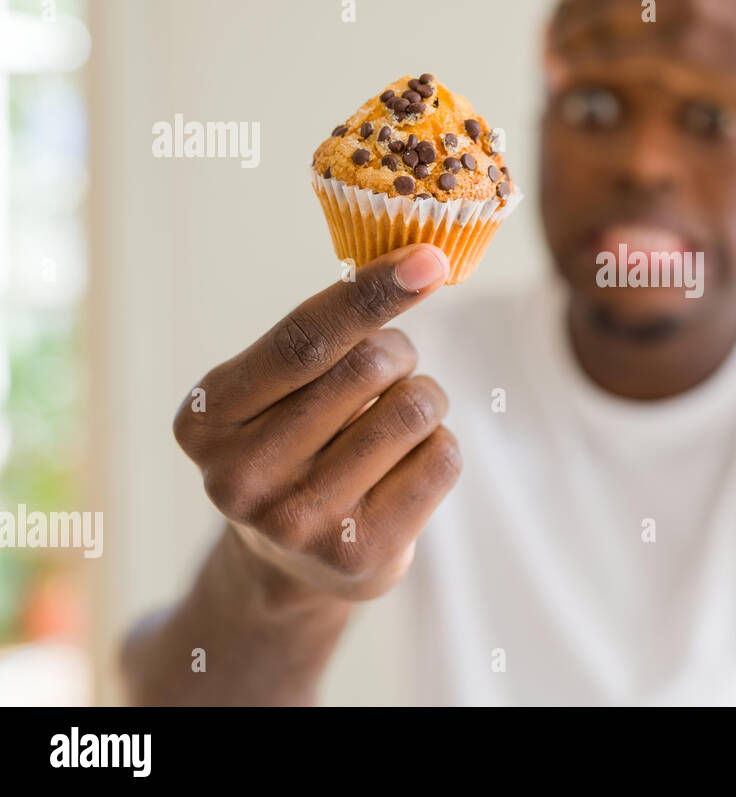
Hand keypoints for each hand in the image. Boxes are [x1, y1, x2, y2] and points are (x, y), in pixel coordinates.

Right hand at [172, 244, 458, 604]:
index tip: (427, 258)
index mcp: (206, 419)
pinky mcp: (358, 554)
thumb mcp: (273, 391)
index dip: (369, 293)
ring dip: (424, 397)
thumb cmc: (293, 445)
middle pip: (368, 367)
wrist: (290, 565)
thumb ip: (319, 336)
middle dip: (398, 351)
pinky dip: (437, 446)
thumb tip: (413, 264)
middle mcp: (241, 476)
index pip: (302, 339)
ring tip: (396, 419)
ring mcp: (299, 522)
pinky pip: (441, 458)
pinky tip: (405, 466)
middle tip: (389, 367)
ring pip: (413, 409)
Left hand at [545, 0, 735, 131]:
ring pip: (605, 19)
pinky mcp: (687, 49)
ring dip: (567, 40)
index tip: (567, 1)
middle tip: (547, 36)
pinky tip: (563, 76)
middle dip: (569, 12)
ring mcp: (692, 9)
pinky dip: (583, 63)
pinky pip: (616, 52)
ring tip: (547, 60)